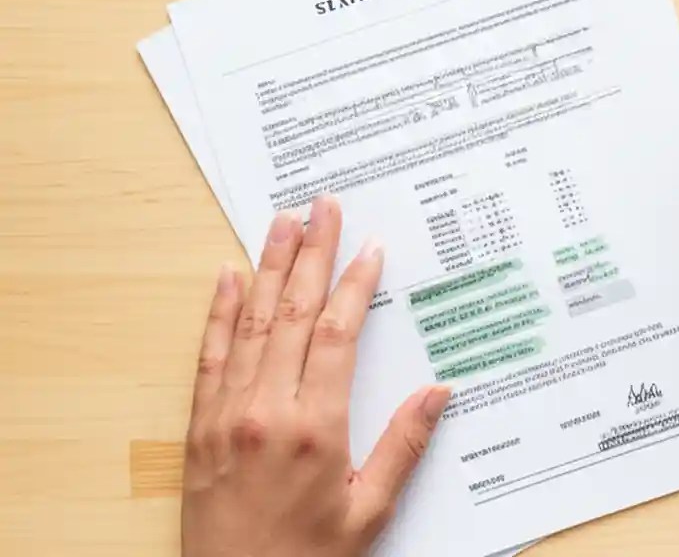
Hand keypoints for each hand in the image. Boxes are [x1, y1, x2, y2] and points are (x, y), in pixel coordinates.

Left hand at [182, 195, 449, 556]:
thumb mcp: (369, 512)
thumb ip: (403, 446)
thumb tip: (439, 391)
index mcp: (316, 428)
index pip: (338, 335)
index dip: (354, 284)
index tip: (368, 247)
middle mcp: (267, 410)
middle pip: (294, 313)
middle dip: (311, 254)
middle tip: (324, 206)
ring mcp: (227, 414)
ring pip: (251, 323)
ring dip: (269, 267)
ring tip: (282, 221)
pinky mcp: (199, 427)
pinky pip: (209, 355)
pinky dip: (219, 312)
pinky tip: (227, 277)